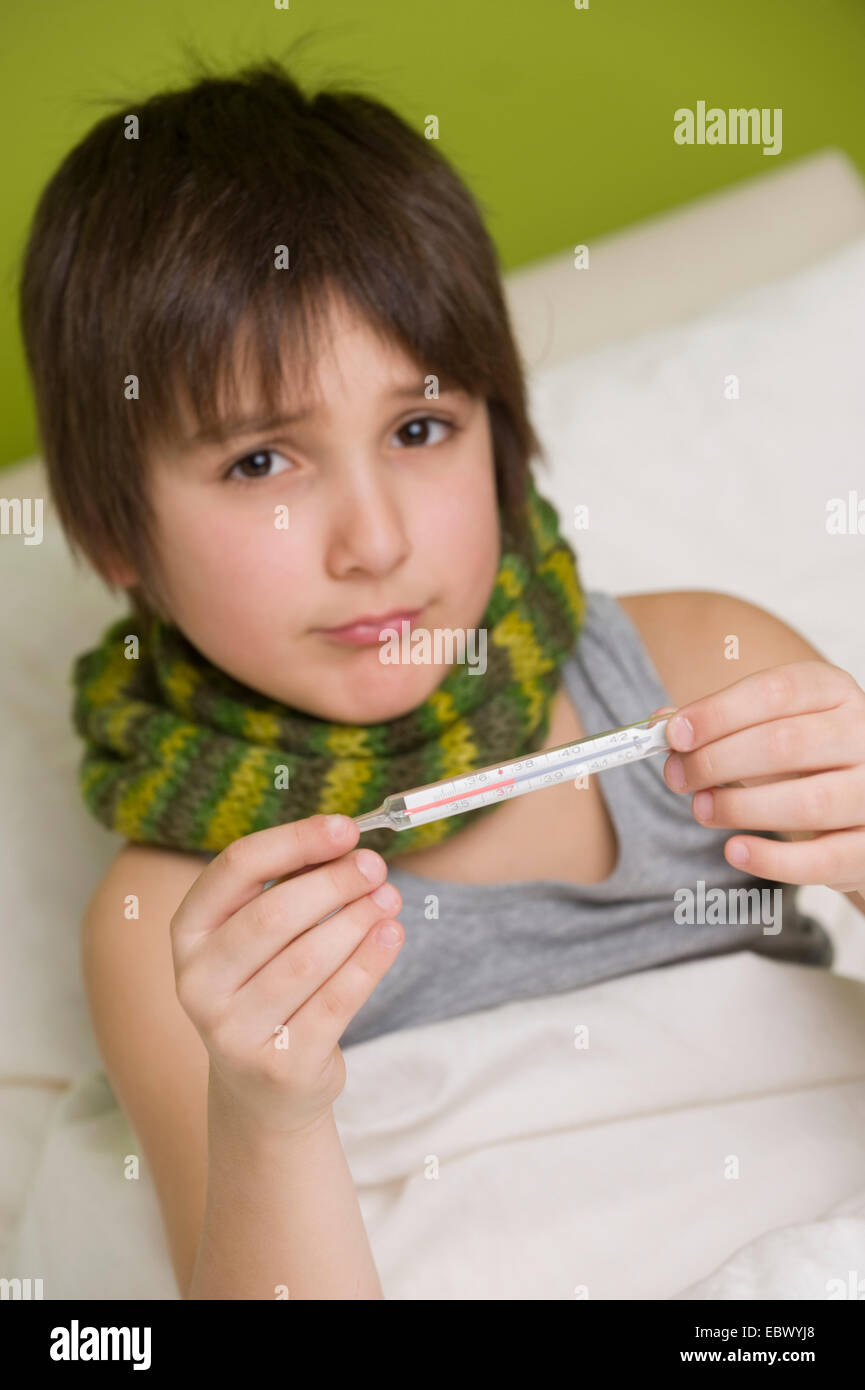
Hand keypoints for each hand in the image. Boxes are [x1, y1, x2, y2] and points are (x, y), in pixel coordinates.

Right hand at [170, 814, 403, 1135]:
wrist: (263, 1088)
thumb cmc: (268, 985)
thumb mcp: (261, 936)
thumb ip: (293, 887)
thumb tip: (348, 846)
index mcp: (188, 932)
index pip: (237, 867)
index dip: (295, 840)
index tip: (346, 828)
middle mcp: (198, 981)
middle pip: (273, 914)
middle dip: (334, 882)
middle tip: (375, 866)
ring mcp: (232, 1030)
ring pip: (307, 959)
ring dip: (357, 920)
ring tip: (389, 897)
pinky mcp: (277, 1065)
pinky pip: (334, 1003)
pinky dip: (369, 963)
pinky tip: (391, 934)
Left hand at [655, 663, 864, 894]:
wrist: (860, 804)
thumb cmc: (804, 759)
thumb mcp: (766, 728)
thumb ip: (716, 725)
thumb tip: (659, 724)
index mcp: (834, 693)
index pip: (776, 692)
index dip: (719, 713)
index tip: (673, 734)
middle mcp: (864, 736)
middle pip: (785, 744)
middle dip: (716, 761)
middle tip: (677, 777)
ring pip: (806, 802)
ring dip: (739, 808)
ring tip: (701, 808)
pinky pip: (824, 859)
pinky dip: (772, 860)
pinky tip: (735, 850)